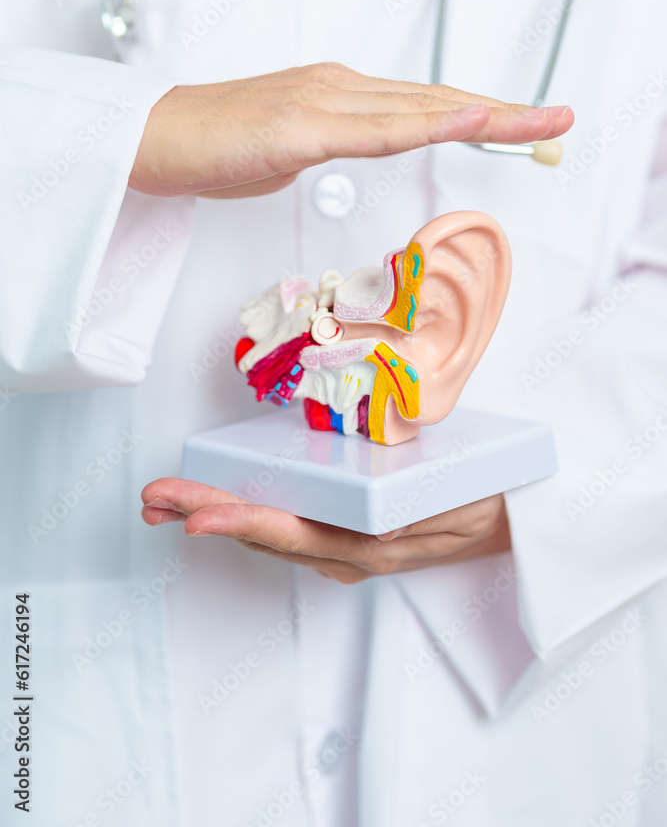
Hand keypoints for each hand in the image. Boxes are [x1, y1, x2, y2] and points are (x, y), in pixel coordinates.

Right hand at [131, 62, 573, 197]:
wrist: (156, 139)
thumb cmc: (217, 146)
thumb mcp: (291, 147)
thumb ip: (330, 142)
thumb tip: (352, 146)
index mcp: (339, 93)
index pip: (422, 104)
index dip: (477, 111)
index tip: (524, 122)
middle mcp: (339, 87)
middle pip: (434, 99)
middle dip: (502, 111)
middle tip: (557, 119)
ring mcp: (322, 102)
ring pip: (417, 108)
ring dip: (482, 113)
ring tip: (535, 119)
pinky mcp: (301, 127)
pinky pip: (375, 129)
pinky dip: (426, 125)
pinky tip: (465, 121)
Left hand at [140, 479, 510, 582]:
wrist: (510, 519)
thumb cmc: (483, 501)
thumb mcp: (454, 509)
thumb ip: (410, 524)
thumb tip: (367, 541)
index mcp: (367, 544)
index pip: (292, 534)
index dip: (242, 524)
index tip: (196, 518)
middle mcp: (345, 551)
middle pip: (265, 532)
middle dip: (205, 513)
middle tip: (154, 498)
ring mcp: (342, 546)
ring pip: (268, 532)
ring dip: (216, 513)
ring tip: (167, 501)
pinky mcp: (344, 534)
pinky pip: (286, 528)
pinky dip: (247, 514)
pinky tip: (220, 505)